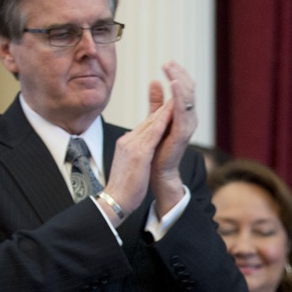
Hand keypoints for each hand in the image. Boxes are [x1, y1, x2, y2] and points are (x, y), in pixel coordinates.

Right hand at [99, 99, 174, 221]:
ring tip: (176, 97)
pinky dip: (162, 122)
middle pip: (149, 120)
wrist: (115, 200)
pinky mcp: (138, 153)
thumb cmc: (124, 187)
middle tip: (175, 92)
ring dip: (164, 109)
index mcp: (127, 143)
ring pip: (151, 123)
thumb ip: (134, 153)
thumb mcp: (130, 164)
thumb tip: (138, 149)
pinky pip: (152, 134)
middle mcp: (128, 140)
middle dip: (163, 106)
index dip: (158, 114)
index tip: (169, 103)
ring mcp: (132, 145)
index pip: (146, 125)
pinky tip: (170, 113)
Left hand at [146, 61, 197, 216]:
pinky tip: (174, 85)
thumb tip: (155, 81)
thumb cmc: (156, 150)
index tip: (168, 62)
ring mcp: (187, 127)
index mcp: (182, 115)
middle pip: (188, 91)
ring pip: (187, 99)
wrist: (156, 173)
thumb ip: (156, 102)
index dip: (178, 75)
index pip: (184, 89)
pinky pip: (182, 112)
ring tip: (172, 69)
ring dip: (180, 82)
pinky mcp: (182, 134)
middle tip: (168, 62)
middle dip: (179, 75)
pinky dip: (179, 97)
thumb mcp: (155, 119)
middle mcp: (188, 119)